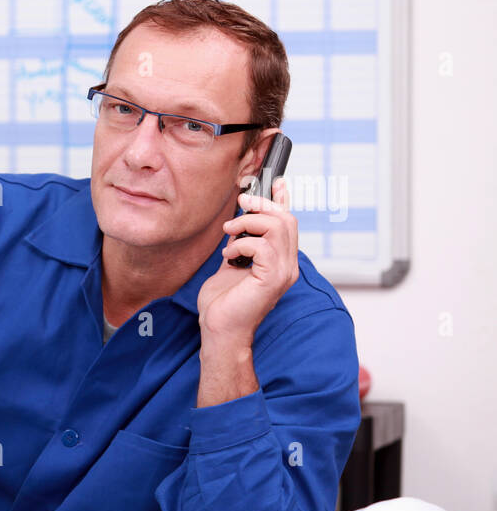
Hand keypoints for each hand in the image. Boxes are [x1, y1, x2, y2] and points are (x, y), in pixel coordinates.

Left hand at [197, 176, 299, 345]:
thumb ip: (240, 244)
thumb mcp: (231, 264)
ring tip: (229, 234)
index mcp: (280, 260)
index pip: (290, 223)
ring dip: (248, 223)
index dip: (283, 199)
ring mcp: (283, 272)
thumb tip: (239, 222)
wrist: (220, 330)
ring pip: (278, 227)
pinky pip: (263, 245)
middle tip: (239, 207)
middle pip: (287, 219)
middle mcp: (288, 265)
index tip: (273, 181)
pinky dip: (241, 243)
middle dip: (261, 206)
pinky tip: (229, 256)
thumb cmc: (223, 302)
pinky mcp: (272, 278)